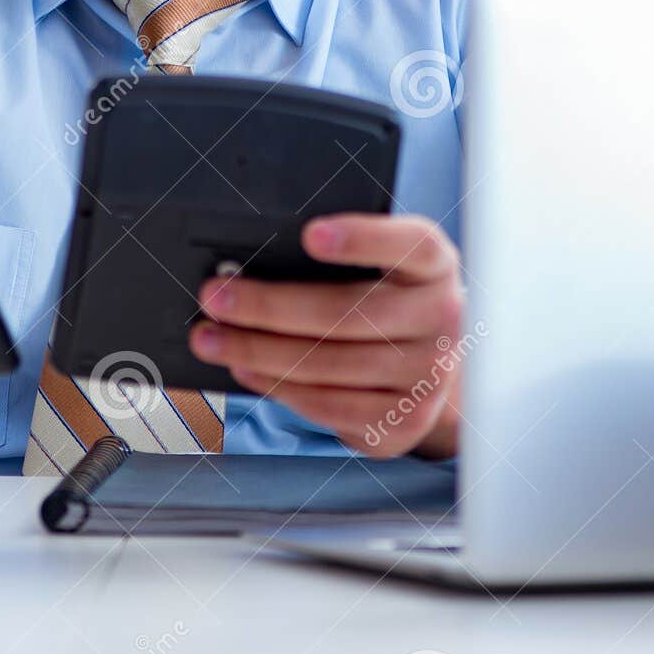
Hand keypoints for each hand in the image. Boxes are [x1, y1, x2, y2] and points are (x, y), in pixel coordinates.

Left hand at [188, 214, 464, 458]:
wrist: (428, 360)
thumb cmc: (382, 295)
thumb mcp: (378, 264)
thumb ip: (332, 259)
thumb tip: (247, 264)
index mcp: (433, 263)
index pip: (410, 244)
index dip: (362, 238)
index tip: (310, 234)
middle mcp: (441, 317)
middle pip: (346, 311)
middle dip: (268, 306)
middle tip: (213, 296)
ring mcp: (429, 374)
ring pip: (330, 364)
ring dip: (258, 351)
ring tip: (211, 338)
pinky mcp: (405, 419)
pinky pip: (331, 405)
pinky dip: (279, 386)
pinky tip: (245, 369)